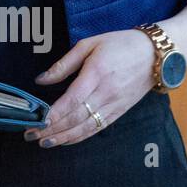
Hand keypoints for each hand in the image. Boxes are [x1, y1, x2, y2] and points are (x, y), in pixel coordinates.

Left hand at [26, 29, 156, 147]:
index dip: (55, 113)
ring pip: (87, 127)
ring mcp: (114, 105)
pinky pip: (98, 128)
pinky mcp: (120, 111)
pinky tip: (66, 140)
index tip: (38, 121)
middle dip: (53, 129)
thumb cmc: (119, 44)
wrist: (155, 54)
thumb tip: (41, 79)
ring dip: (64, 137)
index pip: (73, 100)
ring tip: (45, 142)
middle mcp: (106, 93)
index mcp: (96, 74)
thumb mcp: (89, 44)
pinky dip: (81, 136)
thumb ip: (64, 64)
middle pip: (77, 117)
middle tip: (31, 135)